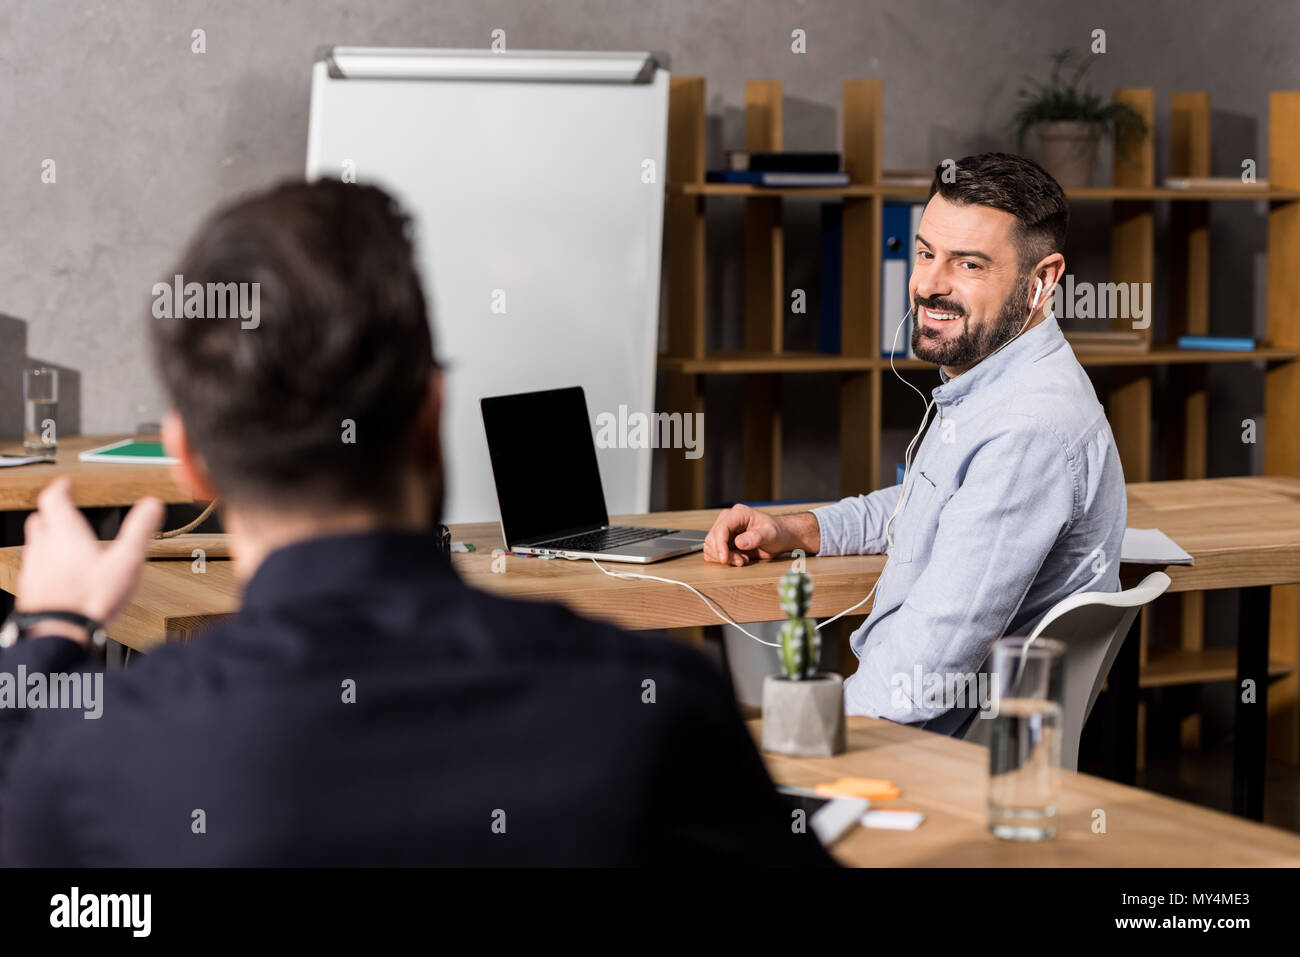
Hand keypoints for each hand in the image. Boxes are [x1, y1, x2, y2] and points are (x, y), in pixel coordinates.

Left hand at [16, 478, 163, 641]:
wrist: (59, 633)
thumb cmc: (90, 598)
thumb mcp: (127, 559)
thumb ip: (140, 529)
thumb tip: (152, 504)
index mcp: (66, 534)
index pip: (54, 499)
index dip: (61, 489)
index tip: (67, 484)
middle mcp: (44, 548)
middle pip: (40, 520)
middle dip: (52, 513)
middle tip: (63, 510)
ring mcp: (34, 570)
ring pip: (36, 545)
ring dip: (48, 539)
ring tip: (64, 543)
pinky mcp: (30, 591)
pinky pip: (35, 570)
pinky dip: (47, 565)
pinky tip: (60, 577)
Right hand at [702, 504, 817, 565]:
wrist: (780, 537)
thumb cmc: (777, 532)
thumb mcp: (770, 534)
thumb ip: (756, 537)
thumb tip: (739, 542)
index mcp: (738, 513)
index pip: (721, 528)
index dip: (720, 545)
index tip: (724, 558)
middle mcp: (728, 520)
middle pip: (712, 538)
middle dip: (724, 554)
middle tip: (740, 560)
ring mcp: (725, 530)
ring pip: (711, 547)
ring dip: (724, 558)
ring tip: (742, 560)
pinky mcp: (724, 540)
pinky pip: (714, 552)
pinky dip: (724, 559)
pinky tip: (738, 559)